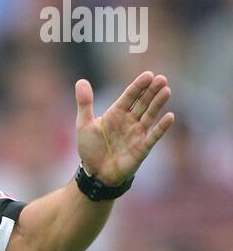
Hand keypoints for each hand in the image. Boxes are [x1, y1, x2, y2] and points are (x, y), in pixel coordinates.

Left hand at [75, 71, 173, 185]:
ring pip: (150, 115)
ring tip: (166, 90)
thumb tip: (81, 81)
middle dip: (152, 91)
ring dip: (158, 103)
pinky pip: (153, 136)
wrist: (95, 175)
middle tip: (161, 79)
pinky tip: (169, 116)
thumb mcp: (84, 125)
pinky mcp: (142, 148)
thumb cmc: (90, 150)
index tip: (148, 75)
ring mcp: (137, 133)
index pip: (130, 95)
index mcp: (116, 113)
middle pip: (143, 102)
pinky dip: (161, 127)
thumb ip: (84, 104)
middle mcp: (129, 120)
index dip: (139, 86)